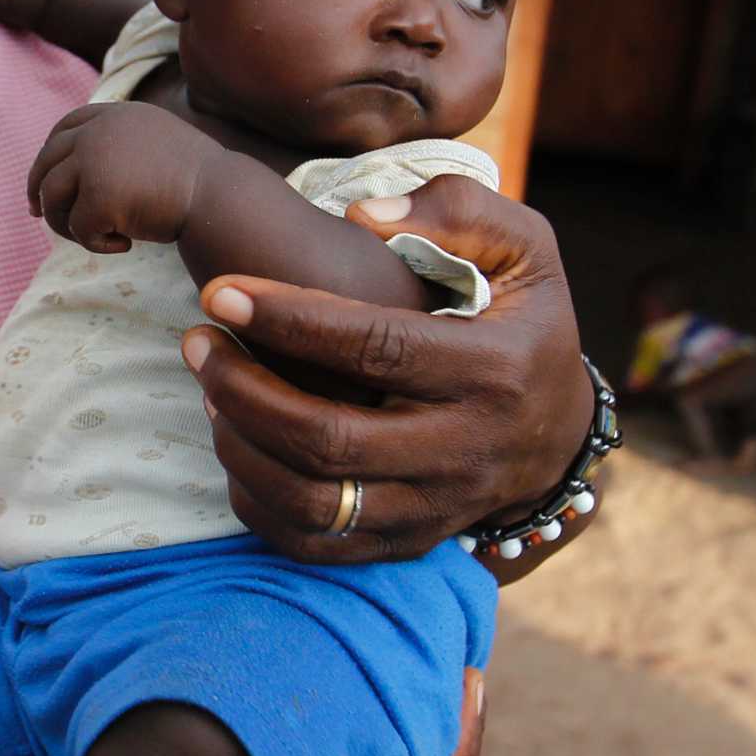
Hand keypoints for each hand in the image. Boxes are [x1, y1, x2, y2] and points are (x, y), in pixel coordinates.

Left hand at [27, 102, 218, 254]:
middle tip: (36, 214)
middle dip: (38, 190)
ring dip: (66, 223)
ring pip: (52, 196)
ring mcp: (96, 160)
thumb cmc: (195, 182)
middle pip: (47, 161)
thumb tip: (74, 174)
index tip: (43, 179)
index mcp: (116, 115)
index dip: (48, 154)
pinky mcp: (99, 195)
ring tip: (97, 236)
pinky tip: (125, 245)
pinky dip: (96, 244)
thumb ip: (118, 148)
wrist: (221, 198)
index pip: (66, 127)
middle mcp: (99, 130)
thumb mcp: (154, 147)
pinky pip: (77, 228)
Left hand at [180, 176, 590, 565]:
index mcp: (493, 369)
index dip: (287, 319)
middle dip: (242, 388)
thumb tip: (364, 215)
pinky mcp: (406, 543)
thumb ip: (458, 210)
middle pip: (329, 438)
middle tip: (197, 341)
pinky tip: (236, 445)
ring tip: (210, 390)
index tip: (219, 292)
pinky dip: (256, 501)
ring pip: (313, 501)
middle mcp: (465, 448)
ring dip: (241, 446)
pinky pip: (312, 544)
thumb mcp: (523, 250)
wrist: (558, 433)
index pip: (373, 346)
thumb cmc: (521, 322)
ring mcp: (435, 507)